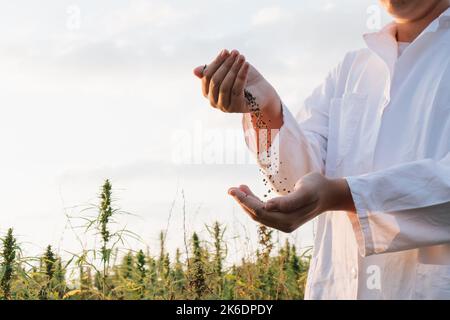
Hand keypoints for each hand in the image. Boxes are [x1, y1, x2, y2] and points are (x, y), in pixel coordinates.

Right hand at [193, 49, 279, 115]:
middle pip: (215, 80)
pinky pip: (236, 90)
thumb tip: (195, 71)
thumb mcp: (227, 71)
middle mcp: (213, 101)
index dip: (216, 62)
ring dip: (234, 69)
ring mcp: (224, 107)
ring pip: (225, 86)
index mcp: (207, 92)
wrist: (261, 91)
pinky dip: (241, 75)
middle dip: (225, 65)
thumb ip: (213, 69)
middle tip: (236, 53)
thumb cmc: (242, 79)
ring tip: (242, 58)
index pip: (206, 76)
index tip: (226, 51)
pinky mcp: (237, 108)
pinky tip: (246, 65)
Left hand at [228, 172, 355, 232]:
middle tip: (230, 188)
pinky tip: (248, 192)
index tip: (232, 190)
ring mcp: (283, 223)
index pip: (259, 211)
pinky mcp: (283, 218)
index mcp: (287, 220)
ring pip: (258, 214)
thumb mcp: (305, 191)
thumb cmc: (317, 188)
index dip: (244, 201)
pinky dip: (254, 202)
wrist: (329, 193)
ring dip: (247, 202)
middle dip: (242, 202)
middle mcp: (284, 225)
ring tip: (238, 188)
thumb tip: (268, 206)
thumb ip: (288, 201)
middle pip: (256, 214)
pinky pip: (264, 212)